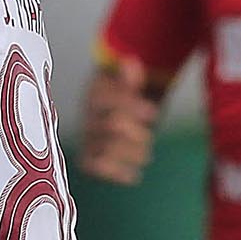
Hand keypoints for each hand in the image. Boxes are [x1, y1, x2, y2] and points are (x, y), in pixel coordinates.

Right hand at [77, 60, 159, 186]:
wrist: (102, 113)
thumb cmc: (119, 96)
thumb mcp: (124, 81)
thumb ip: (129, 76)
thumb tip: (129, 62)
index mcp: (95, 96)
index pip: (111, 101)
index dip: (133, 108)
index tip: (154, 113)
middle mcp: (88, 117)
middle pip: (111, 126)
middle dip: (135, 132)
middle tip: (148, 137)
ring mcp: (87, 138)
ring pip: (105, 148)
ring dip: (129, 154)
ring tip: (144, 156)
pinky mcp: (86, 156)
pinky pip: (93, 166)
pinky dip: (114, 172)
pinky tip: (132, 176)